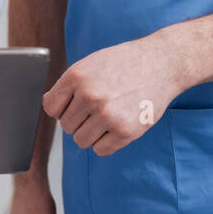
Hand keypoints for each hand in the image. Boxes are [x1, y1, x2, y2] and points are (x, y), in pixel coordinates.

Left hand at [43, 36, 184, 154]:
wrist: (162, 63)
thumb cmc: (126, 63)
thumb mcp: (91, 63)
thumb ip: (69, 85)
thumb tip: (50, 108)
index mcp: (77, 76)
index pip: (51, 108)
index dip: (63, 108)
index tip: (75, 104)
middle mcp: (90, 95)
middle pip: (66, 126)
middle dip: (80, 120)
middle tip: (100, 107)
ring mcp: (108, 115)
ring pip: (81, 140)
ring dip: (92, 133)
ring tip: (109, 115)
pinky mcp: (125, 131)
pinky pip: (101, 150)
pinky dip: (106, 142)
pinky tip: (118, 125)